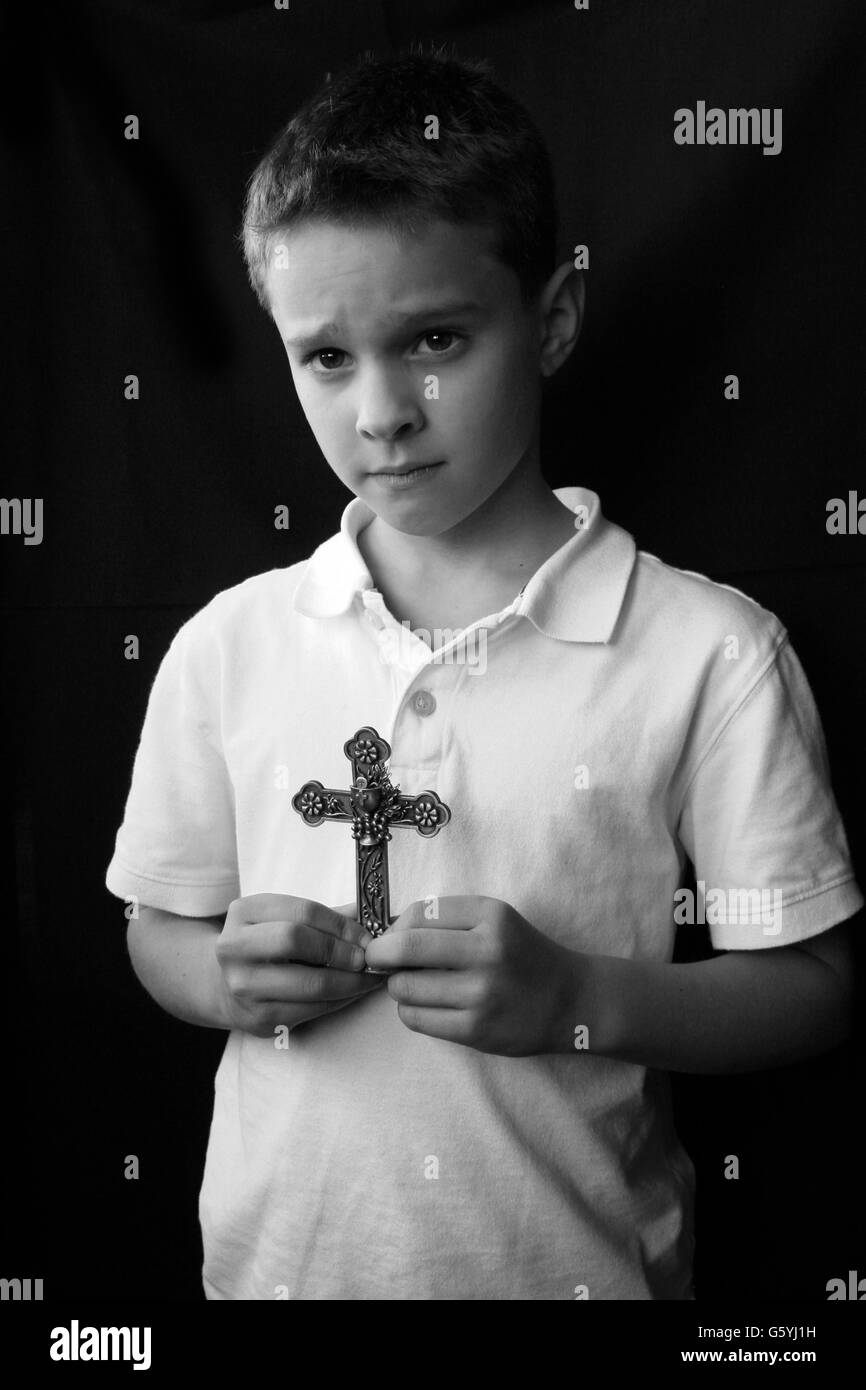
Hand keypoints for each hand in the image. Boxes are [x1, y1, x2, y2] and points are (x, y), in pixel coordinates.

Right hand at [215, 895, 386, 1037]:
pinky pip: (311, 1009)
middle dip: (340, 950)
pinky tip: (353, 993)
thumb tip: (378, 919)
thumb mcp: (285, 920)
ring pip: (309, 983)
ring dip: (349, 981)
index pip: (302, 911)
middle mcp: (235, 946)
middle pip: (296, 940)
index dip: (341, 924)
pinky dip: (340, 1000)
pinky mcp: (258, 1017)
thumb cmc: (267, 946)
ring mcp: (243, 985)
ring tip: (368, 978)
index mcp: (245, 911)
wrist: (225, 985)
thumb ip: (328, 917)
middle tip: (366, 958)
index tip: (367, 935)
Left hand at [363, 896, 579, 1055]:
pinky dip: (410, 1011)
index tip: (390, 937)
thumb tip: (387, 933)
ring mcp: (481, 994)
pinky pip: (416, 1019)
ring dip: (398, 986)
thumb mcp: (494, 920)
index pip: (418, 913)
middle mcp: (487, 951)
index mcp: (490, 915)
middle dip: (379, 954)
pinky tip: (426, 1005)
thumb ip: (446, 920)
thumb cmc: (522, 956)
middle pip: (404, 947)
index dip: (394, 926)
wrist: (570, 1000)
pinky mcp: (476, 1030)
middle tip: (377, 960)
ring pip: (405, 987)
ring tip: (413, 984)